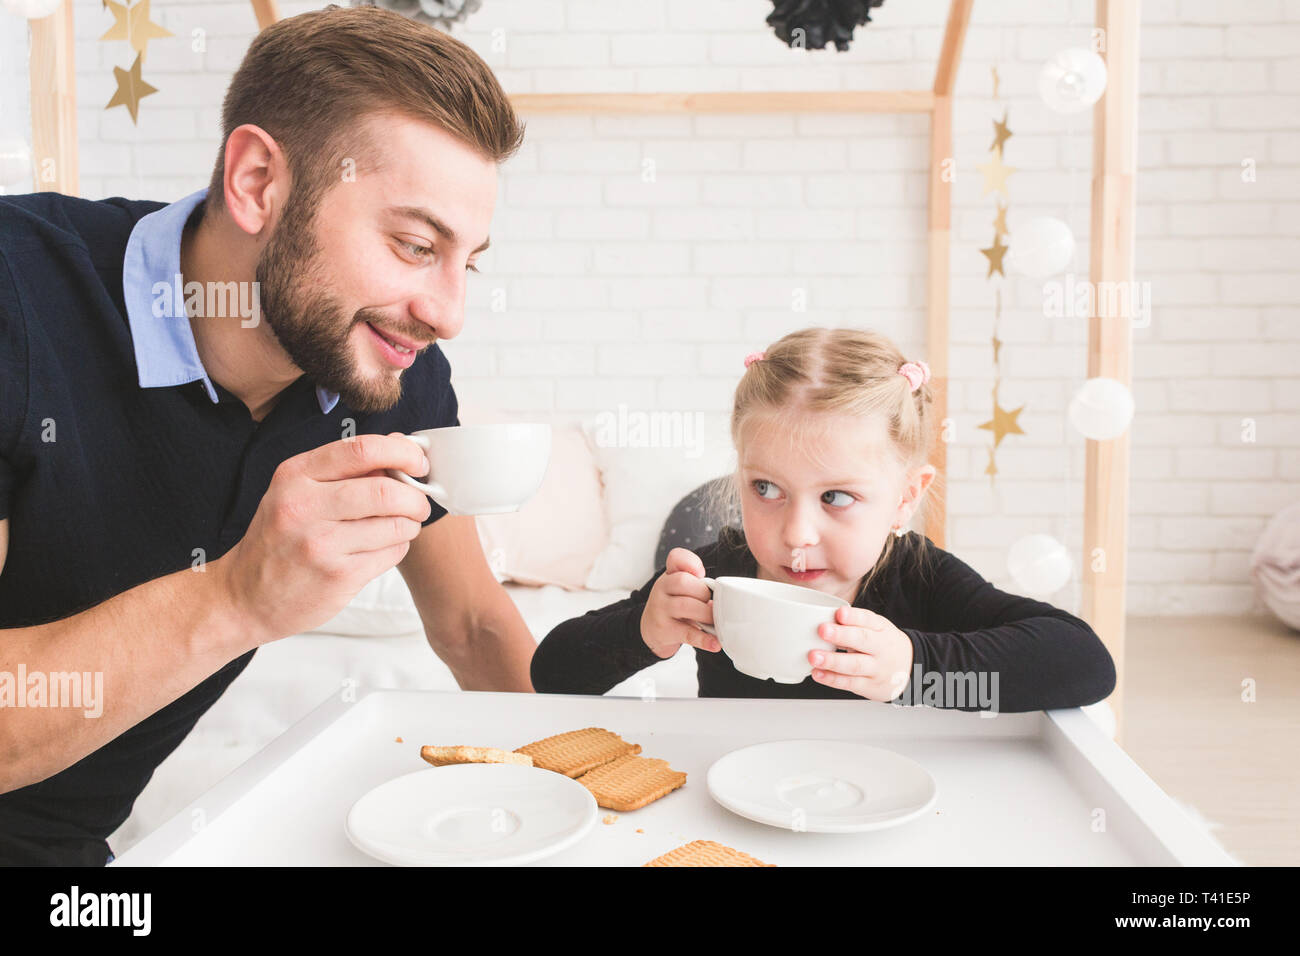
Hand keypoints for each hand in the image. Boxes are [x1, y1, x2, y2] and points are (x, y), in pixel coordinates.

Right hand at [212, 432, 432, 644]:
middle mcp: (304, 506)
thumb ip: (345, 468)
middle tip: (420, 502)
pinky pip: (391, 553)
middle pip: (385, 490)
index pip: (362, 450)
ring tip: (402, 525)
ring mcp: (320, 544)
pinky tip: (383, 547)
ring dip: (410, 524)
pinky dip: (398, 547)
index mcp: (295, 475)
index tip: (418, 462)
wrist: (245, 595)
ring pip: (395, 524)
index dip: (402, 453)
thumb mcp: (297, 491)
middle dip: (415, 496)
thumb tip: (400, 446)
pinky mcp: (337, 576)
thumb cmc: (279, 538)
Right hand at [639, 547, 721, 658]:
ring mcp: (661, 609)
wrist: (650, 629)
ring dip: (706, 614)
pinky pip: (687, 633)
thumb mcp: (680, 588)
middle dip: (703, 593)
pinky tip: (715, 643)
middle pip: (683, 582)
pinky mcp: (665, 631)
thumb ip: (698, 582)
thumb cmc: (672, 605)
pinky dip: (703, 639)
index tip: (701, 572)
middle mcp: (662, 589)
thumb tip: (722, 594)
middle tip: (709, 603)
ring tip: (713, 621)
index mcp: (670, 575)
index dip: (690, 562)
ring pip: (685, 605)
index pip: (676, 558)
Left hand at [809, 605, 913, 701]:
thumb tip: (822, 618)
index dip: (853, 616)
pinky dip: (832, 679)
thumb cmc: (883, 644)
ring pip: (855, 665)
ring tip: (813, 656)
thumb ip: (853, 624)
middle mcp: (880, 647)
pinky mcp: (869, 686)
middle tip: (822, 630)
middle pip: (862, 640)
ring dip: (832, 661)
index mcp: (880, 628)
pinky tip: (818, 673)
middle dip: (841, 635)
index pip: (868, 619)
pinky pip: (850, 683)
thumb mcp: (876, 628)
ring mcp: (876, 668)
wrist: (910, 669)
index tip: (839, 613)